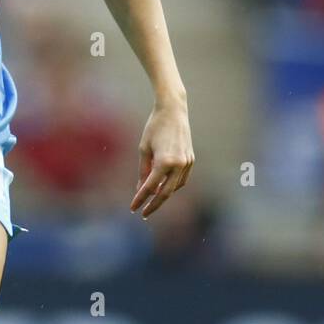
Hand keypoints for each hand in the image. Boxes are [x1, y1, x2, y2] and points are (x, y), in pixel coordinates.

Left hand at [130, 98, 193, 218]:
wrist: (173, 110)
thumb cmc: (154, 127)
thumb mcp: (144, 149)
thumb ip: (143, 171)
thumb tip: (141, 189)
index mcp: (164, 162)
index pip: (150, 187)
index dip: (140, 199)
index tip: (133, 209)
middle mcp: (178, 165)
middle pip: (165, 193)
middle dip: (154, 205)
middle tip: (144, 213)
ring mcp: (187, 162)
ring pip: (175, 187)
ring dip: (163, 195)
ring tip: (151, 200)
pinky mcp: (191, 159)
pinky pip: (182, 179)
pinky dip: (172, 186)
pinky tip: (163, 188)